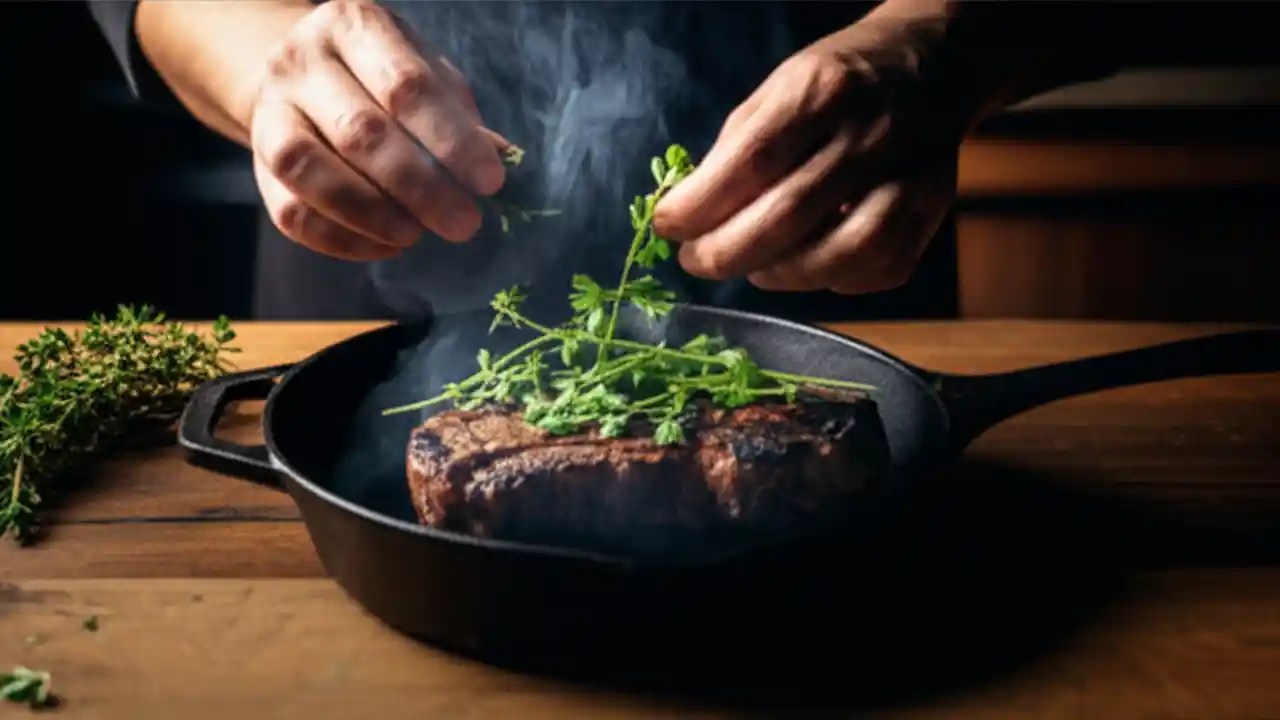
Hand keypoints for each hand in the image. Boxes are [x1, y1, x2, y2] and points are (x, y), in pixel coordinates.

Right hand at [248, 0, 505, 259]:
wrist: (298, 74)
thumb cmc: (379, 75)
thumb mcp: (424, 71)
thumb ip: (456, 112)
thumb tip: (498, 158)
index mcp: (353, 26)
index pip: (405, 86)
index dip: (451, 139)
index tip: (489, 181)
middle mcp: (301, 62)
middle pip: (360, 132)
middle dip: (420, 187)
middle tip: (464, 224)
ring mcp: (271, 112)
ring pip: (310, 172)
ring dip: (372, 214)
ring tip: (417, 236)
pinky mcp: (258, 164)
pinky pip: (292, 213)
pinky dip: (342, 239)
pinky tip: (385, 246)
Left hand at [653, 10, 968, 294]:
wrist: (929, 64)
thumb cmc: (836, 83)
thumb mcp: (778, 89)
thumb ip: (735, 150)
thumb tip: (690, 216)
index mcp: (822, 92)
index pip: (752, 162)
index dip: (701, 205)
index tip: (668, 226)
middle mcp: (870, 136)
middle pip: (788, 217)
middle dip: (726, 252)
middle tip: (697, 261)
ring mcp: (909, 177)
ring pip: (840, 254)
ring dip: (781, 275)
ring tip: (754, 267)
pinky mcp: (932, 211)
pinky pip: (880, 268)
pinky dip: (835, 280)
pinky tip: (810, 266)